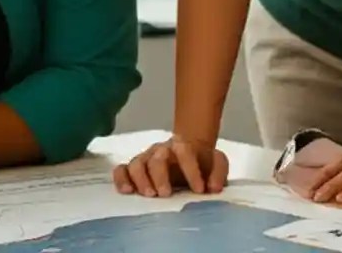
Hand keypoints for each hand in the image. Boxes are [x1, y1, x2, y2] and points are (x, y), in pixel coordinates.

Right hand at [112, 136, 228, 196]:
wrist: (189, 155)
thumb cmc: (201, 163)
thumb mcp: (216, 163)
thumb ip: (219, 172)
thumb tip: (213, 187)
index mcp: (182, 146)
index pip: (184, 151)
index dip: (192, 170)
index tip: (200, 189)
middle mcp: (161, 150)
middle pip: (157, 158)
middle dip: (161, 176)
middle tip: (166, 194)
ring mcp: (145, 158)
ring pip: (137, 163)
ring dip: (141, 179)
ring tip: (149, 195)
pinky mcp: (133, 168)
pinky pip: (121, 169)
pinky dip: (122, 179)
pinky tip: (127, 191)